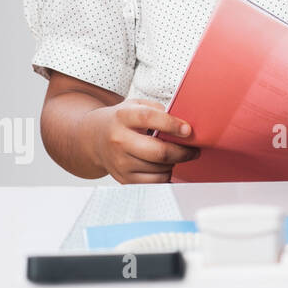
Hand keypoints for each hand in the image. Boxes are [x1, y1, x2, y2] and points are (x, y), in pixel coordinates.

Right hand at [80, 99, 199, 183]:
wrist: (93, 138)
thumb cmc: (122, 120)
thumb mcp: (137, 105)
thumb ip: (158, 110)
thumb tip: (183, 125)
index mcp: (123, 117)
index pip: (149, 119)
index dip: (172, 124)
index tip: (188, 130)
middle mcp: (119, 140)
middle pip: (158, 152)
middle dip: (183, 152)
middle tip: (193, 150)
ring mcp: (119, 162)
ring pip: (159, 169)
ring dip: (174, 163)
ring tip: (174, 155)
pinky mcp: (122, 178)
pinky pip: (154, 182)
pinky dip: (165, 175)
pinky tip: (165, 166)